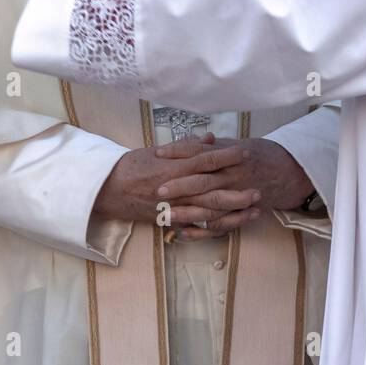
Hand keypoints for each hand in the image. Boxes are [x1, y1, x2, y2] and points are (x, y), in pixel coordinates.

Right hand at [93, 134, 261, 226]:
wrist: (107, 191)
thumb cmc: (131, 167)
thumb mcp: (156, 151)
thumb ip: (185, 146)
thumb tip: (210, 138)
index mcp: (172, 167)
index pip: (205, 160)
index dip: (226, 157)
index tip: (244, 153)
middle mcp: (175, 188)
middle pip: (212, 189)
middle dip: (237, 189)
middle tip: (258, 187)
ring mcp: (172, 207)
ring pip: (208, 210)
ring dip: (233, 210)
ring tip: (253, 208)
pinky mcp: (169, 220)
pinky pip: (196, 225)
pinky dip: (215, 225)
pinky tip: (231, 225)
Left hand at [156, 136, 314, 240]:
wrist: (289, 171)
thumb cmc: (258, 154)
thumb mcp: (235, 143)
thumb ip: (211, 145)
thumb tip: (188, 140)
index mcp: (231, 156)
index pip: (201, 153)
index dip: (179, 153)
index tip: (158, 154)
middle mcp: (235, 176)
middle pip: (204, 181)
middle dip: (180, 186)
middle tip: (158, 190)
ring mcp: (239, 196)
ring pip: (210, 207)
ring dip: (188, 213)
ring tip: (165, 215)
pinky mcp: (241, 212)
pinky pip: (221, 225)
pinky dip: (202, 231)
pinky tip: (183, 233)